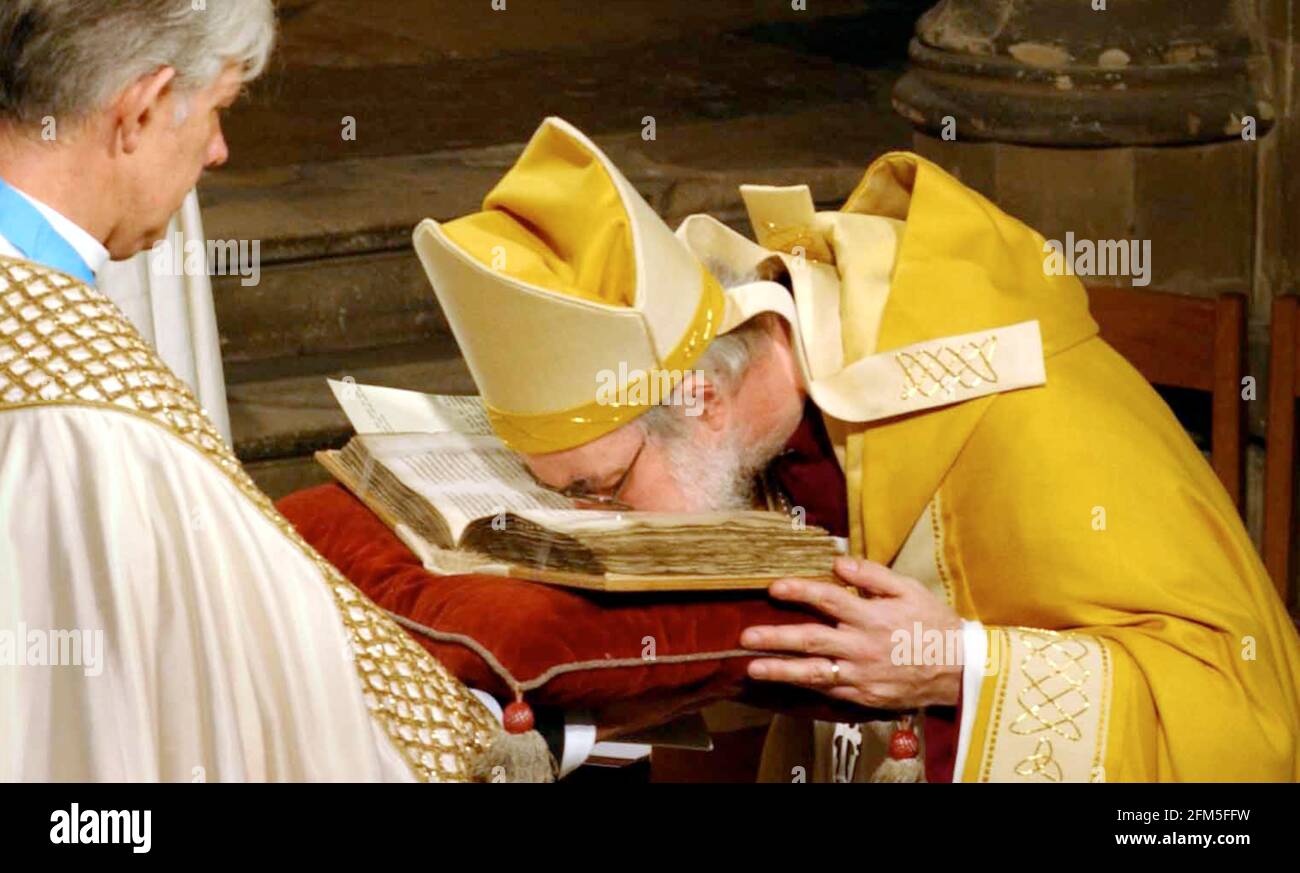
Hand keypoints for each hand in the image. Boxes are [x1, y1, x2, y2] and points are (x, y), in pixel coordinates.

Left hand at [739, 557, 963, 709]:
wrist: (959, 669)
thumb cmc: (933, 624)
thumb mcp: (909, 589)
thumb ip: (873, 575)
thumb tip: (838, 561)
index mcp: (872, 616)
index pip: (828, 599)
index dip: (799, 591)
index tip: (773, 587)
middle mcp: (862, 646)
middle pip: (811, 640)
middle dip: (775, 638)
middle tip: (745, 636)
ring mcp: (861, 675)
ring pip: (814, 673)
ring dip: (780, 670)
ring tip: (751, 667)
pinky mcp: (863, 696)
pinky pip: (829, 690)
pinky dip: (805, 685)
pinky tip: (784, 680)